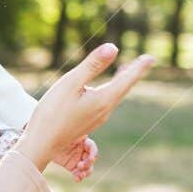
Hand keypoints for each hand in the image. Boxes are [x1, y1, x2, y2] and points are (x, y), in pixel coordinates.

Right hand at [15, 45, 153, 171]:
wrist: (42, 143)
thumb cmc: (52, 111)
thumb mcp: (71, 83)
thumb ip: (92, 65)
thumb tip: (113, 48)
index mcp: (104, 99)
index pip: (127, 79)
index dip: (139, 67)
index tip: (150, 58)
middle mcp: (105, 110)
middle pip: (124, 88)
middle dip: (134, 73)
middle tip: (145, 61)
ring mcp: (97, 118)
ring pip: (116, 96)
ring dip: (123, 82)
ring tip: (127, 70)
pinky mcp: (89, 123)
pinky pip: (107, 103)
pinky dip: (112, 91)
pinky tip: (106, 89)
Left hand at [53, 136, 98, 181]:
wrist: (46, 146)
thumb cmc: (57, 137)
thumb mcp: (67, 135)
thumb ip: (76, 136)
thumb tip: (85, 135)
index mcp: (83, 143)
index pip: (92, 148)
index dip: (93, 153)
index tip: (91, 158)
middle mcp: (82, 152)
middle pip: (91, 160)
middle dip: (88, 164)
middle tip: (80, 166)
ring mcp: (78, 160)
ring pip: (87, 168)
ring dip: (86, 172)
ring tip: (81, 175)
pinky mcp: (72, 167)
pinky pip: (78, 173)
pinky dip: (78, 177)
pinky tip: (77, 179)